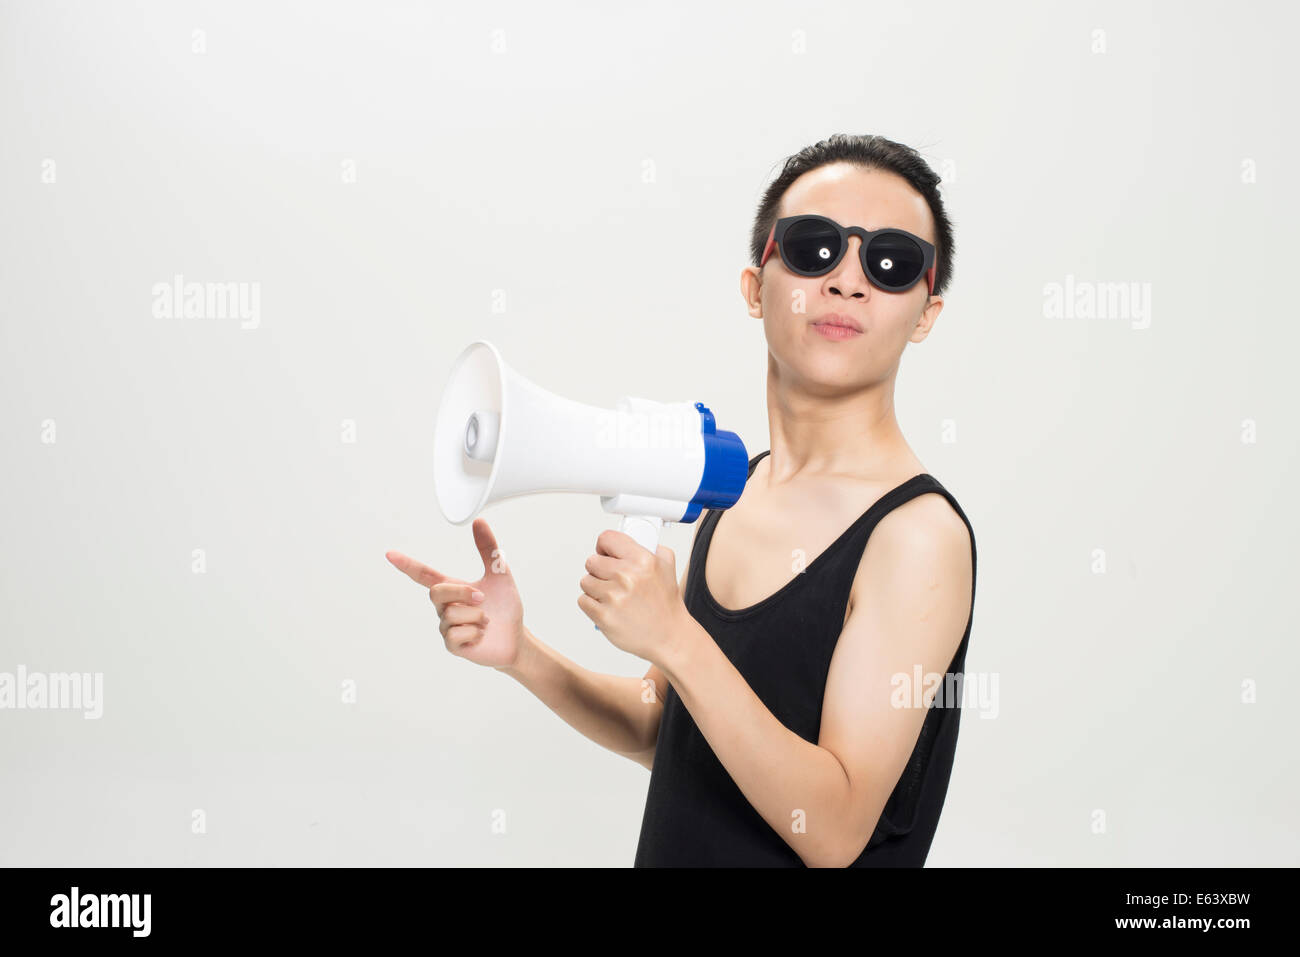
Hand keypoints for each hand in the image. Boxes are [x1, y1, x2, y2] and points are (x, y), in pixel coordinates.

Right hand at [386, 518, 524, 669]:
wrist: (515, 638)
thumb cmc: (504, 607)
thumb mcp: (499, 574)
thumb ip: (489, 549)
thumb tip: (479, 521)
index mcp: (451, 587)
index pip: (423, 575)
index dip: (407, 565)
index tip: (389, 554)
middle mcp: (444, 606)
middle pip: (436, 593)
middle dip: (462, 592)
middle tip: (482, 598)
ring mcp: (446, 627)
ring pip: (452, 615)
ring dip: (477, 616)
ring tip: (486, 621)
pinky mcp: (452, 645)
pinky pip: (456, 635)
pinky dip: (475, 632)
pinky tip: (481, 635)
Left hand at [577, 529, 686, 663]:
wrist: (669, 636)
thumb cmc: (665, 604)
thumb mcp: (666, 566)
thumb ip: (650, 546)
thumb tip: (630, 537)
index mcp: (643, 560)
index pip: (607, 538)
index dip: (604, 546)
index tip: (606, 553)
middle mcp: (628, 576)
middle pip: (591, 561)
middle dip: (599, 570)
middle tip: (611, 579)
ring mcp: (614, 597)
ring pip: (585, 581)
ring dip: (595, 588)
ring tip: (612, 595)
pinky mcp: (603, 616)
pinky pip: (583, 600)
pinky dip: (592, 605)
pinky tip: (608, 607)